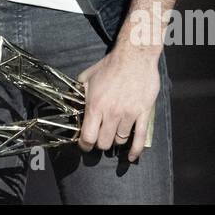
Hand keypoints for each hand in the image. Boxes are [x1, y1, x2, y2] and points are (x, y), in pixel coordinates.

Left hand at [76, 44, 160, 161]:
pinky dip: (135, 150)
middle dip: (100, 143)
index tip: (84, 145)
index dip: (84, 145)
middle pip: (104, 142)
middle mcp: (112, 113)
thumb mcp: (88, 77)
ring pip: (120, 140)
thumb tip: (72, 100)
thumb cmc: (110, 65)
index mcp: (96, 105)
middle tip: (100, 137)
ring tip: (114, 134)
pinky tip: (131, 157)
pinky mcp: (143, 114)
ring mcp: (129, 114)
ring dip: (115, 140)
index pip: (88, 136)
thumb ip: (79, 92)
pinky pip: (139, 138)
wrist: (134, 57)